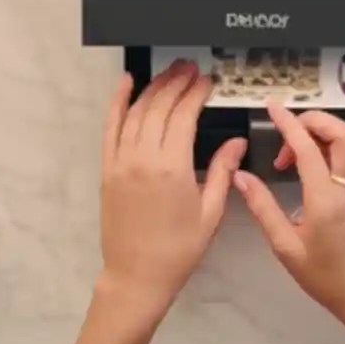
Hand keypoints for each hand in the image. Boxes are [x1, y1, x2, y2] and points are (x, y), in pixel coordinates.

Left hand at [98, 62, 247, 318]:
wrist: (137, 276)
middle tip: (191, 68)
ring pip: (137, 111)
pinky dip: (117, 102)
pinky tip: (126, 83)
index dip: (196, 93)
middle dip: (177, 82)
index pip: (184, 115)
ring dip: (154, 87)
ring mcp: (121, 161)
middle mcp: (143, 158)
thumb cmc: (178, 249)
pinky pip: (110, 127)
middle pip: (160, 107)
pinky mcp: (108, 169)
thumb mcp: (211, 212)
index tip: (207, 80)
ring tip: (170, 72)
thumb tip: (237, 142)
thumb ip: (223, 171)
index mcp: (173, 167)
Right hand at [233, 101, 344, 323]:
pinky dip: (325, 148)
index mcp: (325, 198)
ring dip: (319, 134)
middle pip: (343, 132)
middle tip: (285, 131)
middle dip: (314, 119)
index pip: (308, 147)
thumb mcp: (285, 247)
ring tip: (288, 155)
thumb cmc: (324, 277)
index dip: (288, 122)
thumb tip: (241, 177)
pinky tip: (303, 166)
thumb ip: (263, 208)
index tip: (272, 107)